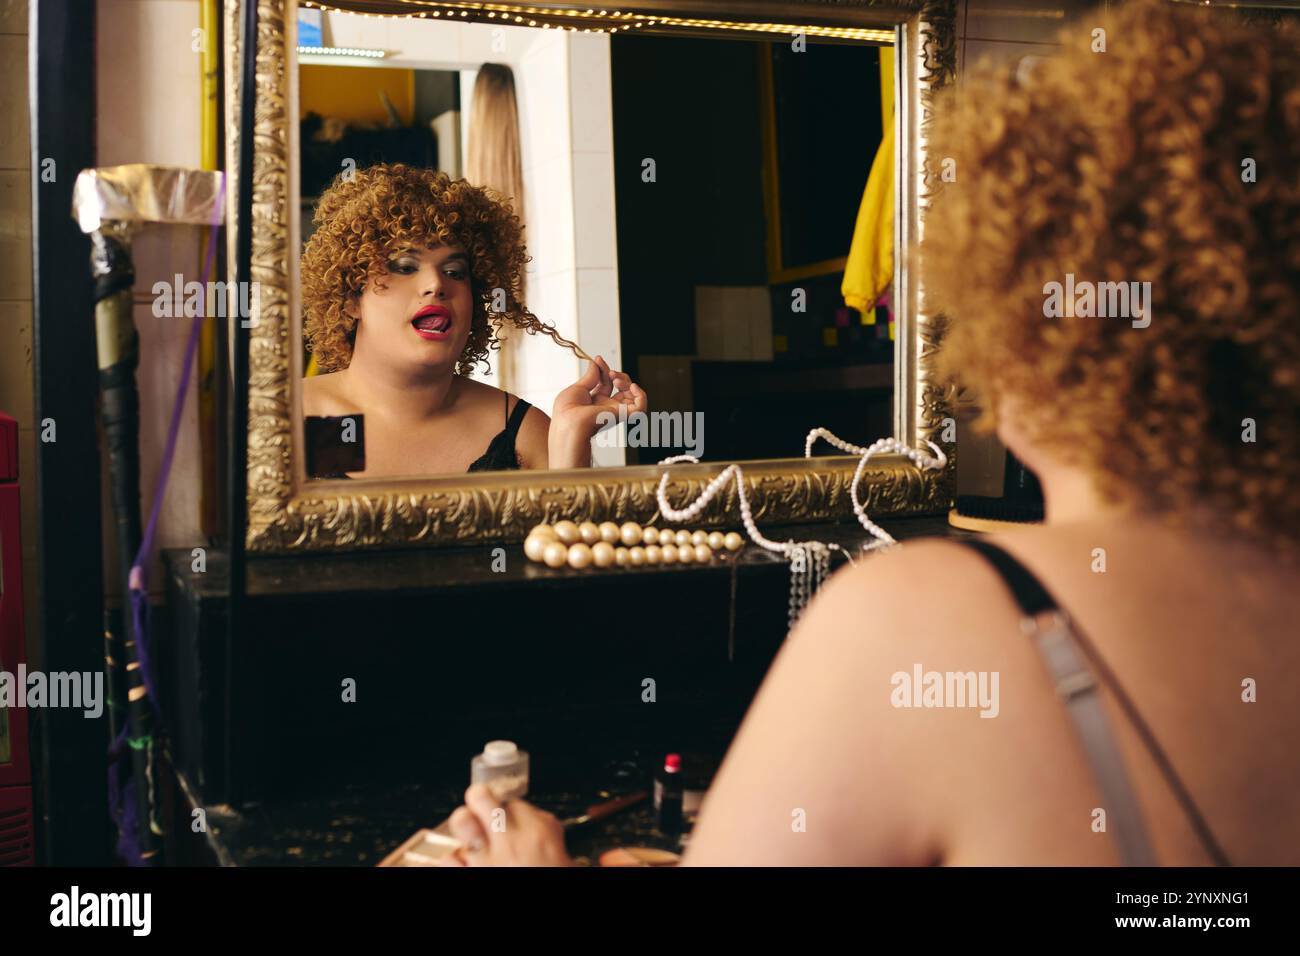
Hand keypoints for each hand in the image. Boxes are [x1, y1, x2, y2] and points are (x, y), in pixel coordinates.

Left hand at [437, 784, 572, 866]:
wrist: (539, 935)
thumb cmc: (552, 878)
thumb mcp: (565, 858)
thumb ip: (547, 834)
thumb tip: (536, 822)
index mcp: (537, 835)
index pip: (515, 801)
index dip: (509, 806)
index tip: (509, 813)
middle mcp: (509, 843)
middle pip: (481, 797)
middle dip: (479, 798)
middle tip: (482, 806)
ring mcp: (486, 861)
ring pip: (461, 822)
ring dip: (465, 828)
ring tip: (472, 835)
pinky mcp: (470, 877)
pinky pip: (449, 859)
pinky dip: (453, 860)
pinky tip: (463, 862)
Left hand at [549, 355, 647, 468]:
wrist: (569, 423)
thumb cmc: (566, 412)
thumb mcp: (577, 387)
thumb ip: (591, 376)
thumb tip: (596, 362)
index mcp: (594, 401)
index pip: (606, 383)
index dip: (605, 370)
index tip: (599, 360)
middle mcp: (606, 407)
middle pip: (621, 388)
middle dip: (619, 375)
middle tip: (611, 373)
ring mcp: (615, 411)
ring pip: (632, 396)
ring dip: (629, 383)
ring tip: (618, 380)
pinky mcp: (623, 415)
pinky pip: (641, 408)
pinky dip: (641, 396)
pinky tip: (633, 387)